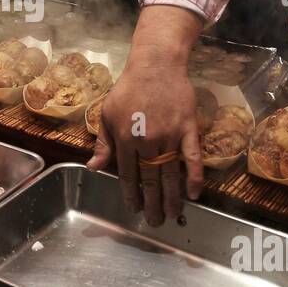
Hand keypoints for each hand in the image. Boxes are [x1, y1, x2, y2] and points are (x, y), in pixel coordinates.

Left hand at [86, 5, 204, 225]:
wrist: (156, 65)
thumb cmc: (128, 89)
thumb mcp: (107, 113)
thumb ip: (103, 143)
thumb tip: (93, 168)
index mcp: (124, 138)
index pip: (127, 174)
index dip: (130, 193)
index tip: (132, 208)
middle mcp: (146, 141)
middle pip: (149, 179)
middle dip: (151, 203)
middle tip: (154, 221)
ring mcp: (169, 135)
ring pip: (170, 174)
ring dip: (171, 198)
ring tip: (172, 215)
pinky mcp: (188, 129)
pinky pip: (192, 157)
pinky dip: (194, 177)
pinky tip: (194, 194)